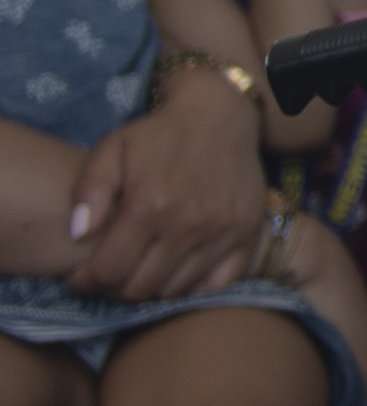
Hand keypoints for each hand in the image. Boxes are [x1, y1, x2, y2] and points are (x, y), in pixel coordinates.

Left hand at [66, 79, 267, 301]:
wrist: (220, 116)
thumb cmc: (159, 135)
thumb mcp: (112, 149)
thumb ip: (89, 191)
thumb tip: (79, 235)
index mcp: (149, 205)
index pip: (108, 271)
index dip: (86, 280)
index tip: (80, 275)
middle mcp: (188, 224)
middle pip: (140, 287)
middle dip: (115, 287)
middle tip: (110, 273)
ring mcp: (222, 231)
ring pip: (175, 289)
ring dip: (152, 286)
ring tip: (141, 268)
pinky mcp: (248, 233)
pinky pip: (217, 283)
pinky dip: (193, 285)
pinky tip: (178, 269)